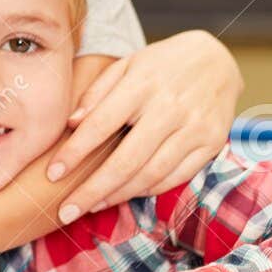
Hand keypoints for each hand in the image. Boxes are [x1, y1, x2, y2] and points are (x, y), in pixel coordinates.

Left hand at [47, 31, 241, 215]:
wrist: (220, 58)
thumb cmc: (161, 65)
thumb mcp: (126, 65)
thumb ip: (98, 93)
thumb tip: (71, 123)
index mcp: (142, 84)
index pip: (101, 124)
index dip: (74, 152)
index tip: (51, 174)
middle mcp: (170, 107)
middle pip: (126, 160)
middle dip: (92, 190)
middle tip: (66, 212)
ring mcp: (194, 128)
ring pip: (151, 174)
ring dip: (117, 195)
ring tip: (90, 206)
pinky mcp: (212, 143)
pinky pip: (175, 176)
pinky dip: (147, 190)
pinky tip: (125, 194)